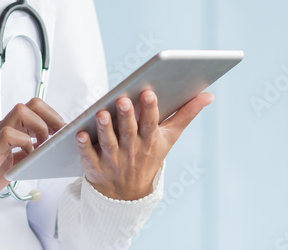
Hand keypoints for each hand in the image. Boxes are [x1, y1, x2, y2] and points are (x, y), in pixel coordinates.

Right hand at [0, 97, 65, 204]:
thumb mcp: (15, 161)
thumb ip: (28, 152)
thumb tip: (48, 148)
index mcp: (12, 128)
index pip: (35, 108)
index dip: (52, 115)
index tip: (62, 130)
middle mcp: (4, 127)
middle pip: (32, 104)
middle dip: (51, 117)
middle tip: (56, 136)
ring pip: (21, 110)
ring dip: (39, 127)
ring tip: (41, 145)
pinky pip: (8, 134)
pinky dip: (23, 143)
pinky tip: (26, 156)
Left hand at [76, 90, 213, 200]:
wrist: (127, 194)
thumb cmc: (148, 155)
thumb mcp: (168, 138)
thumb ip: (186, 114)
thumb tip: (209, 95)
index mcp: (149, 141)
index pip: (150, 124)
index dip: (150, 109)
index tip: (148, 93)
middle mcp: (131, 151)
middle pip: (129, 132)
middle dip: (127, 116)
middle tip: (124, 100)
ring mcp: (112, 160)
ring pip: (108, 143)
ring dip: (105, 129)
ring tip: (102, 113)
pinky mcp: (94, 167)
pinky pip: (87, 156)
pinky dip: (83, 147)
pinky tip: (78, 134)